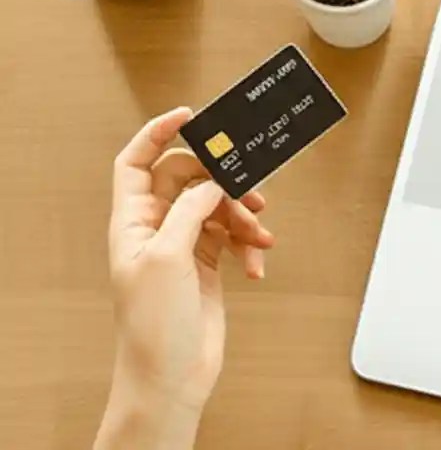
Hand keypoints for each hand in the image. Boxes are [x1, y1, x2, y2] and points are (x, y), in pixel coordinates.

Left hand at [95, 108, 274, 449]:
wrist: (171, 375)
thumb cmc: (153, 325)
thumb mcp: (167, 257)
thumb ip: (190, 210)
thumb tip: (213, 181)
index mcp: (132, 222)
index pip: (137, 161)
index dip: (158, 133)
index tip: (191, 115)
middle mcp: (156, 228)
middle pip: (190, 178)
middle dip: (222, 179)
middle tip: (248, 186)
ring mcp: (183, 245)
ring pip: (218, 206)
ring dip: (243, 215)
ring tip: (259, 234)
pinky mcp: (208, 264)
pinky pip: (233, 235)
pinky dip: (249, 244)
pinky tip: (255, 265)